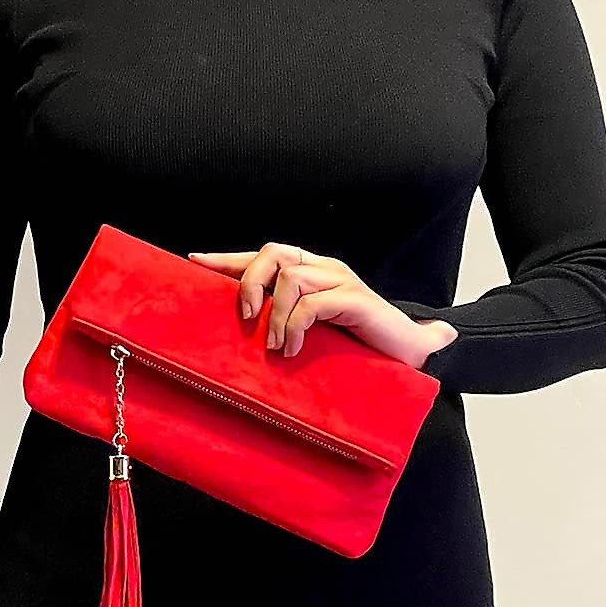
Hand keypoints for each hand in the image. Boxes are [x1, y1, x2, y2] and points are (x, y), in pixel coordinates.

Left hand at [187, 241, 457, 367]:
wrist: (409, 353)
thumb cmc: (359, 346)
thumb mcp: (312, 334)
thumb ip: (286, 325)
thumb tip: (247, 334)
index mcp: (311, 272)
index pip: (263, 256)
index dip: (229, 259)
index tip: (196, 263)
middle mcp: (324, 268)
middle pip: (272, 254)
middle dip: (249, 283)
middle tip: (246, 319)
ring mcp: (341, 280)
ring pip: (289, 277)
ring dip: (274, 316)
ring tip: (275, 347)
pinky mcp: (355, 299)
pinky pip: (311, 303)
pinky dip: (294, 327)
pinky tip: (293, 348)